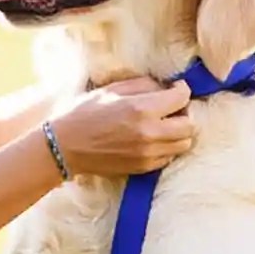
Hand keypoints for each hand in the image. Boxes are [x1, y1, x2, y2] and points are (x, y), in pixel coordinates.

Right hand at [45, 78, 195, 177]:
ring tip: (165, 125)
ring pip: (184, 144)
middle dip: (184, 113)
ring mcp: (148, 154)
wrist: (65, 147)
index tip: (176, 88)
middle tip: (172, 108)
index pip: (182, 98)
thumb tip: (165, 87)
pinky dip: (167, 148)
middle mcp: (150, 133)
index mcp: (142, 109)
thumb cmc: (84, 113)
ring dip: (179, 133)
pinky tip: (153, 140)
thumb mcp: (112, 89)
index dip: (182, 90)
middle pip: (189, 125)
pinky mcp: (143, 168)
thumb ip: (143, 85)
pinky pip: (169, 157)